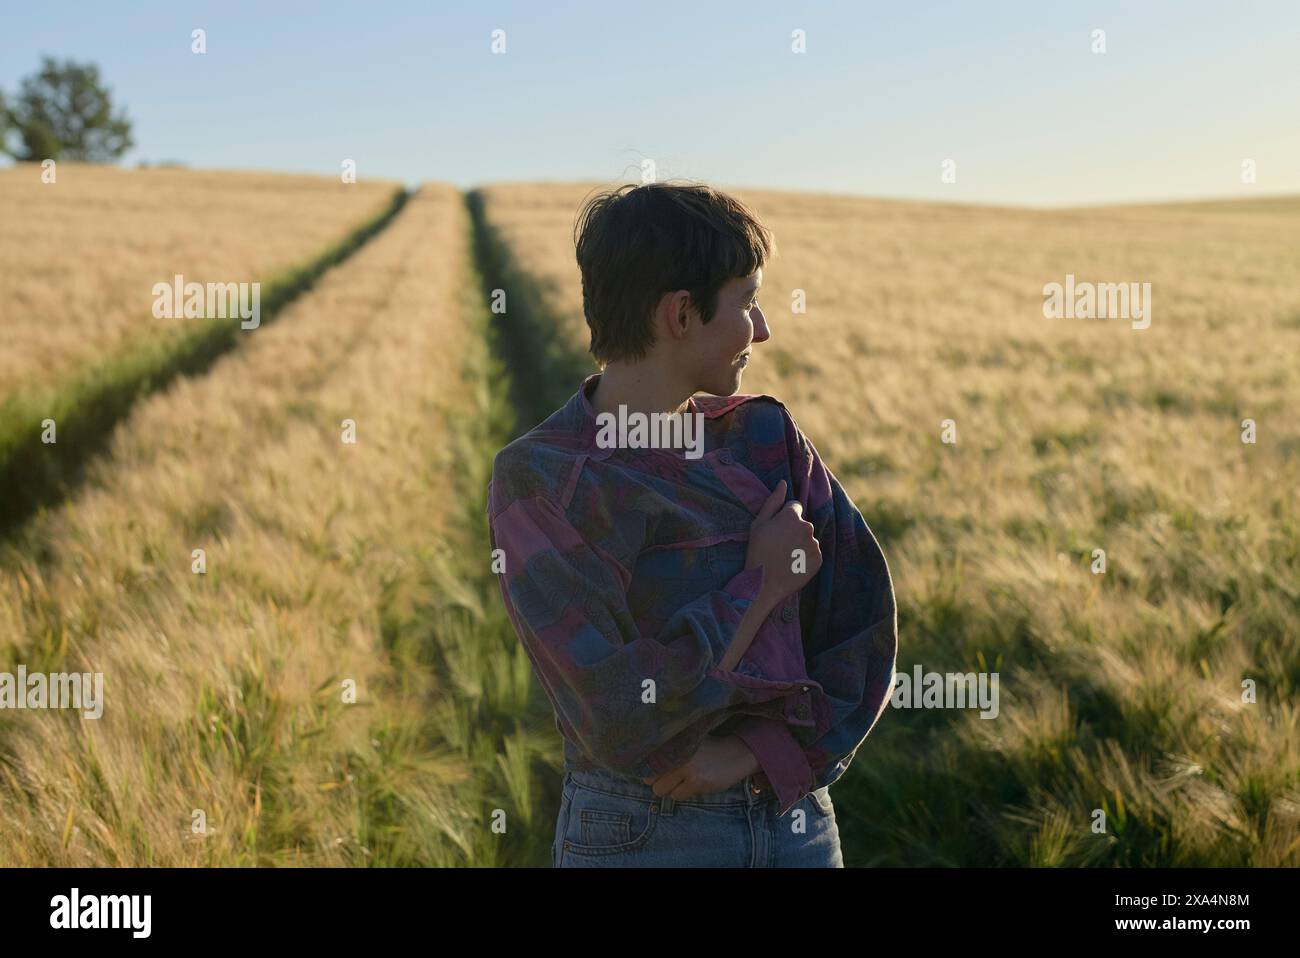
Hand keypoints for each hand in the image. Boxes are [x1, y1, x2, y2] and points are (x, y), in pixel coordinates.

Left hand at [640, 734, 760, 799]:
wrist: (736, 753)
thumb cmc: (709, 749)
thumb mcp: (687, 743)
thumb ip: (667, 751)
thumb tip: (643, 771)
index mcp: (672, 743)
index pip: (646, 762)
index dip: (647, 770)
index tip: (653, 772)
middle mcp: (677, 754)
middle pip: (649, 779)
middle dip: (658, 781)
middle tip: (672, 777)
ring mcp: (687, 768)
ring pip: (661, 790)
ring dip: (670, 789)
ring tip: (684, 780)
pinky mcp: (697, 782)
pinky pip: (677, 796)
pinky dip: (682, 793)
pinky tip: (694, 784)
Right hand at [745, 479, 821, 613]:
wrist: (763, 583)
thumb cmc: (757, 551)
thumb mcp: (759, 523)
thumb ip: (773, 501)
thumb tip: (783, 483)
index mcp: (793, 516)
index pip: (795, 507)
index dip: (783, 518)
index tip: (775, 531)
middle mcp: (808, 527)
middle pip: (802, 523)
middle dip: (793, 530)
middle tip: (778, 545)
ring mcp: (815, 544)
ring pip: (808, 538)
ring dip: (800, 544)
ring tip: (785, 556)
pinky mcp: (819, 559)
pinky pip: (813, 553)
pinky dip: (805, 557)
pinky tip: (792, 564)